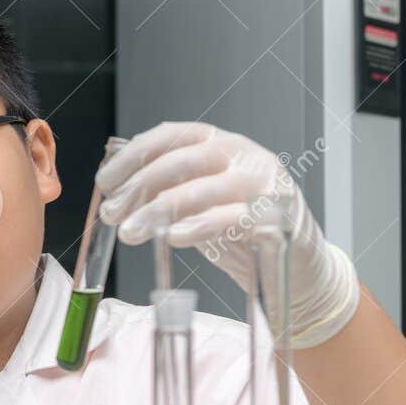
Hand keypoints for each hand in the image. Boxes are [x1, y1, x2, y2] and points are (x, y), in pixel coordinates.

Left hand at [94, 122, 359, 347]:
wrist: (299, 269)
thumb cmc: (244, 234)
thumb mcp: (202, 205)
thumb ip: (170, 192)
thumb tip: (118, 195)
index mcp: (222, 144)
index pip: (172, 136)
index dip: (134, 155)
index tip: (106, 181)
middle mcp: (244, 157)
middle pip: (183, 160)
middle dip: (140, 186)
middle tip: (111, 213)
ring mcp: (263, 185)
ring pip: (203, 188)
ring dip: (159, 210)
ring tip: (130, 231)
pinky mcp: (277, 218)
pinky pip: (232, 218)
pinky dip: (198, 226)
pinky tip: (171, 237)